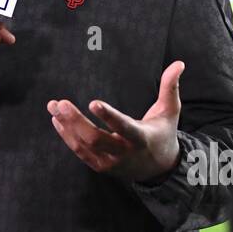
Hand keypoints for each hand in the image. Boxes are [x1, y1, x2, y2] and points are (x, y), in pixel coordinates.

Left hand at [48, 60, 184, 181]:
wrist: (160, 168)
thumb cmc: (163, 132)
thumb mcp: (170, 111)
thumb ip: (170, 87)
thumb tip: (179, 63)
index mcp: (141, 138)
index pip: (123, 127)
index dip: (109, 116)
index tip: (93, 103)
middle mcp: (124, 153)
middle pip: (96, 139)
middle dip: (76, 121)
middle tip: (60, 103)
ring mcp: (111, 162)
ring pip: (84, 146)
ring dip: (67, 126)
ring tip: (53, 107)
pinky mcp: (101, 167)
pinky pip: (81, 153)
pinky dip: (67, 137)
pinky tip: (57, 121)